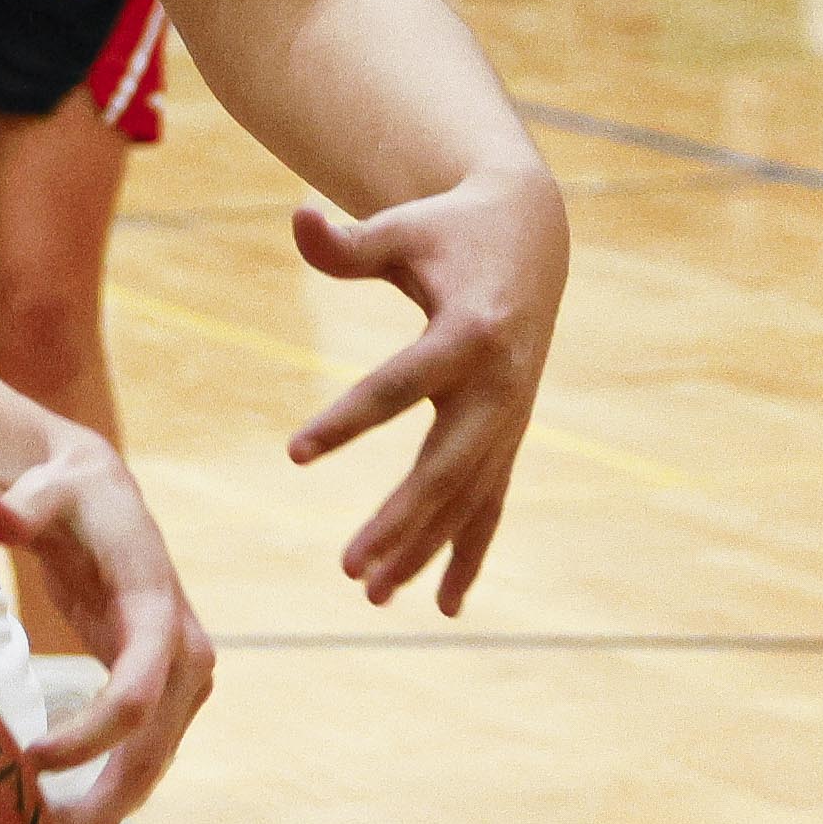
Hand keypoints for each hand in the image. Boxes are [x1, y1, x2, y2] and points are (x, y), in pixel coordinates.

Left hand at [0, 430, 215, 823]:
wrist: (100, 497)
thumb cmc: (66, 494)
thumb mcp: (43, 490)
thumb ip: (17, 506)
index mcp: (158, 609)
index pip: (135, 692)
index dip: (88, 736)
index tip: (27, 760)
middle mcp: (184, 653)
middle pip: (147, 752)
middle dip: (99, 812)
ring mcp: (179, 681)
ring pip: (145, 770)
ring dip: (99, 823)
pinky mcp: (161, 698)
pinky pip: (135, 762)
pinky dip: (100, 803)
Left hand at [283, 167, 568, 611]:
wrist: (528, 236)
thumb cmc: (447, 230)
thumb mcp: (400, 229)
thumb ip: (347, 242)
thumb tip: (296, 217)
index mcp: (470, 331)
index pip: (400, 385)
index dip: (347, 419)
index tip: (294, 453)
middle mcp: (498, 385)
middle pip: (445, 464)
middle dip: (400, 519)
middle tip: (348, 567)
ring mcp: (510, 418)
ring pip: (468, 497)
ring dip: (424, 549)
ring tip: (370, 595)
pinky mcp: (509, 435)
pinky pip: (490, 504)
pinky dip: (468, 553)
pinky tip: (446, 606)